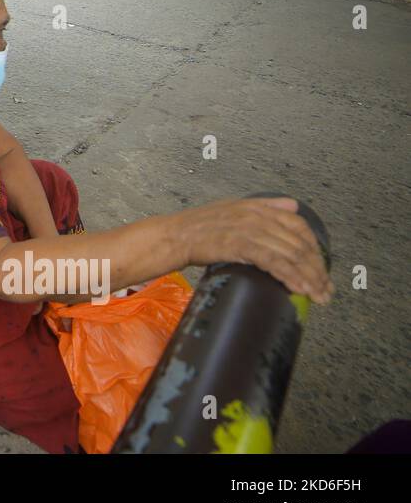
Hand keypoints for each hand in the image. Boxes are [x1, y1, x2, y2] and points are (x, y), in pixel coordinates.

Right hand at [174, 196, 331, 301]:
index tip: (321, 269)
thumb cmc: (200, 226)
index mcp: (259, 207)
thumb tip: (292, 206)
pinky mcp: (241, 245)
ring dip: (309, 278)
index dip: (316, 250)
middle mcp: (258, 216)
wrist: (175, 235)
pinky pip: (274, 262)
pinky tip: (299, 289)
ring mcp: (250, 230)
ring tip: (318, 296)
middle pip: (300, 244)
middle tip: (326, 290)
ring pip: (291, 255)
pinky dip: (290, 277)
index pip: (299, 227)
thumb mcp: (234, 207)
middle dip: (318, 270)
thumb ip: (266, 206)